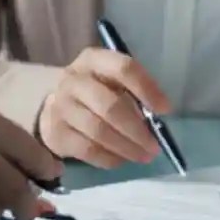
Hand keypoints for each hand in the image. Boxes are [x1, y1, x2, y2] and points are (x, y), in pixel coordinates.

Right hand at [37, 48, 171, 168]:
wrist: (54, 102)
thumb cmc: (95, 89)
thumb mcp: (111, 79)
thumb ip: (133, 92)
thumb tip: (159, 118)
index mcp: (93, 60)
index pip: (124, 68)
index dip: (147, 89)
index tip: (165, 110)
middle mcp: (73, 79)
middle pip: (110, 106)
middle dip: (137, 130)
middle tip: (155, 146)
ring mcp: (61, 106)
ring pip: (98, 131)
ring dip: (126, 148)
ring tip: (143, 156)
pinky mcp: (55, 132)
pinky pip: (87, 150)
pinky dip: (109, 158)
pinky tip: (122, 160)